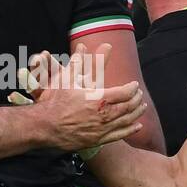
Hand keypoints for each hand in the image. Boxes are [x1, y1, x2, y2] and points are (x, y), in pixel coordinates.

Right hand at [23, 44, 145, 152]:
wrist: (44, 126)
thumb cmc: (54, 101)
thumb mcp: (66, 78)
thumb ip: (79, 62)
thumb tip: (82, 46)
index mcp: (99, 98)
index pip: (124, 92)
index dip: (132, 88)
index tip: (134, 84)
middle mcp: (103, 115)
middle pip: (128, 106)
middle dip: (136, 99)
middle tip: (139, 94)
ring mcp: (101, 129)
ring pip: (126, 121)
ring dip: (137, 113)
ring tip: (142, 107)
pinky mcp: (97, 140)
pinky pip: (119, 135)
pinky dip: (130, 130)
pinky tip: (136, 125)